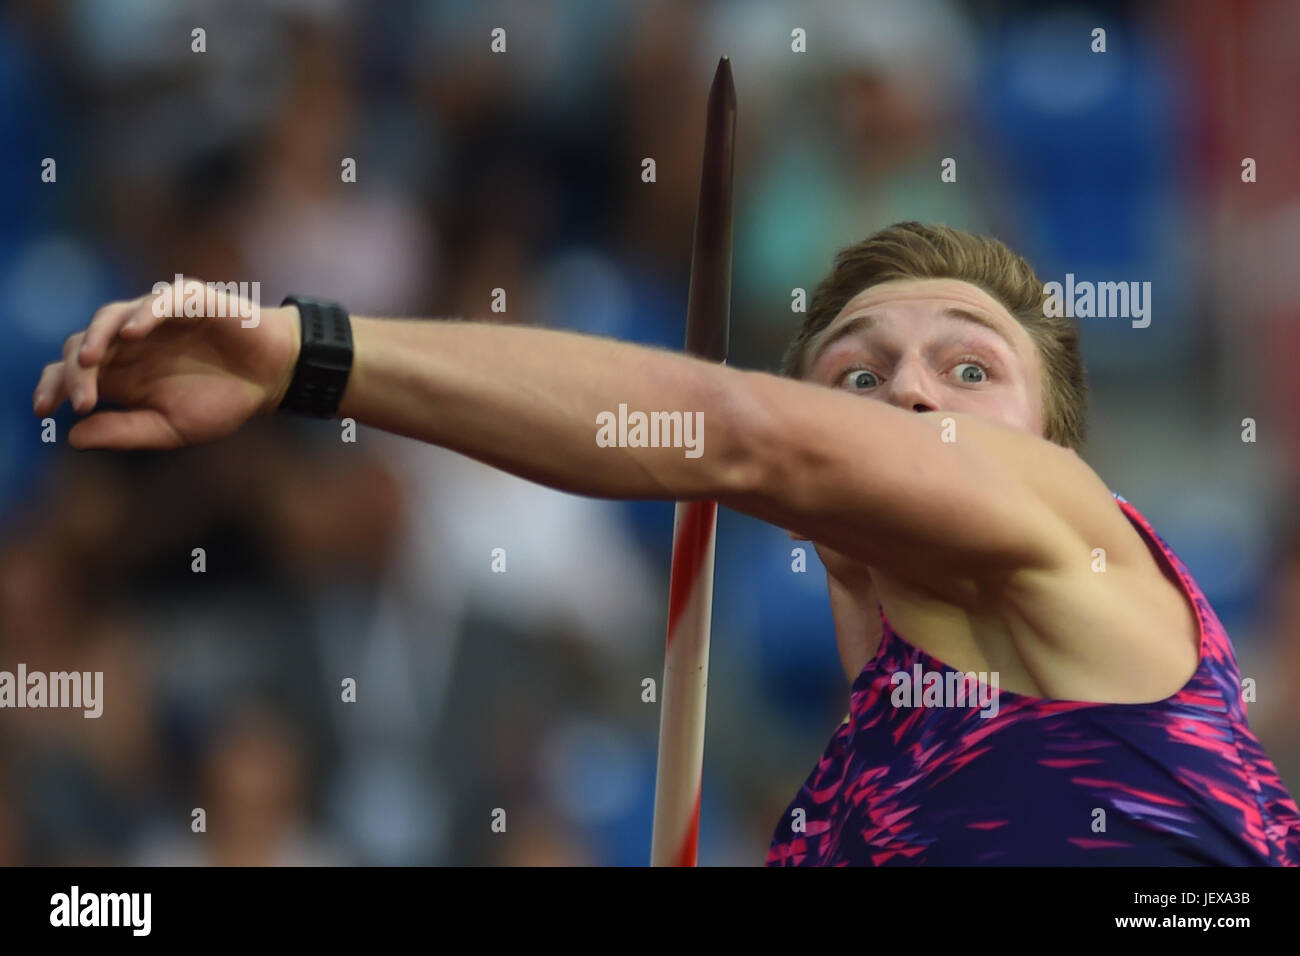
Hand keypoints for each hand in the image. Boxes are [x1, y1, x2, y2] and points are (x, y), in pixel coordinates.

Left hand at [32, 278, 300, 449]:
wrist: (274, 379)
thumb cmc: (224, 401)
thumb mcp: (173, 429)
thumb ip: (126, 431)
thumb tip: (73, 438)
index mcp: (124, 373)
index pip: (72, 371)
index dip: (54, 386)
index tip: (45, 411)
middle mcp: (133, 343)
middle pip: (83, 344)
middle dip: (73, 372)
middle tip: (80, 401)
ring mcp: (158, 319)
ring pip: (110, 316)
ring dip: (96, 337)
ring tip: (90, 361)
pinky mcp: (190, 302)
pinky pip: (159, 300)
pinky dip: (143, 313)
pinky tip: (133, 333)